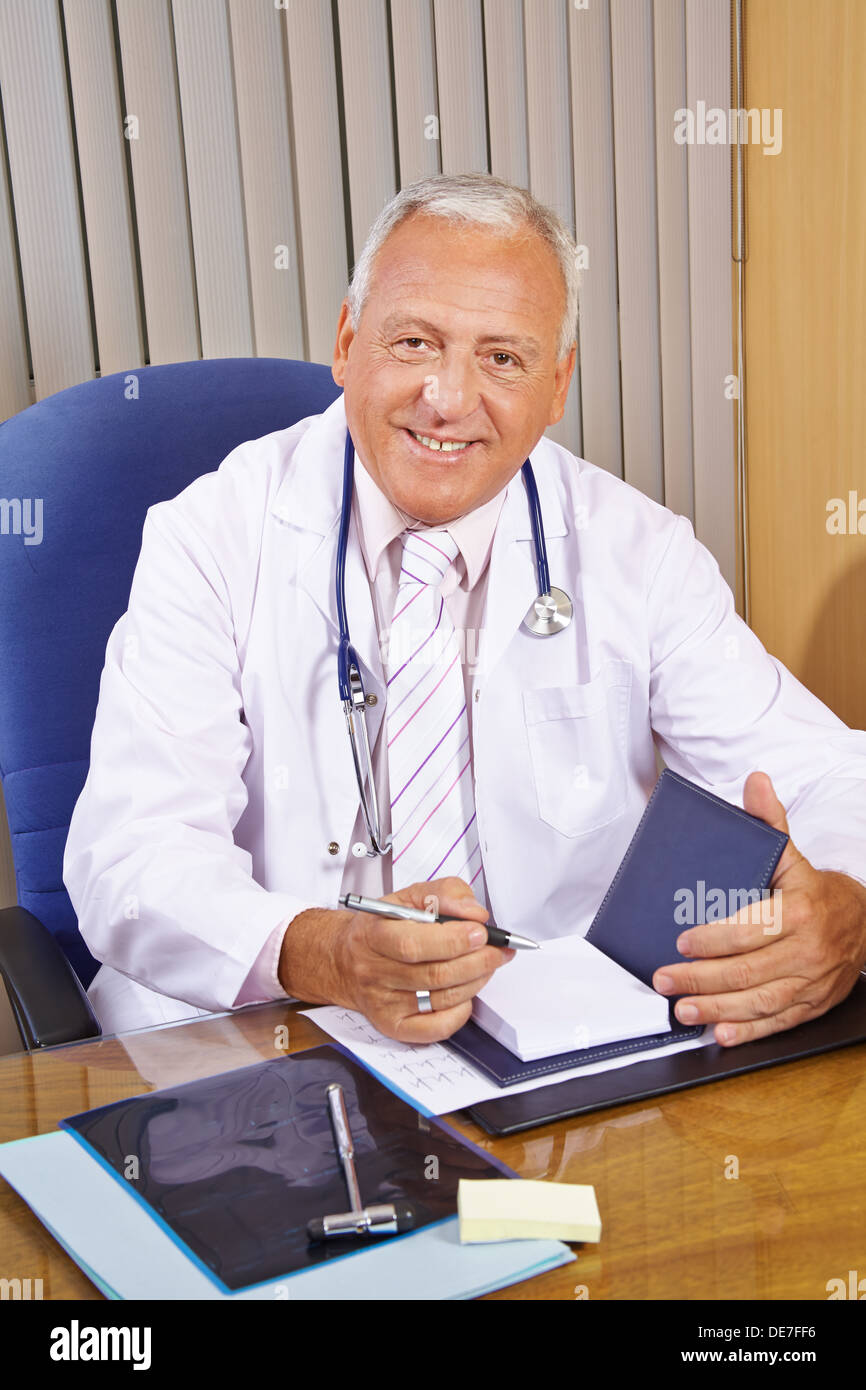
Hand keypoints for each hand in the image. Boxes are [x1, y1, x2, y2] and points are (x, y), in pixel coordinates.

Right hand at [278, 876, 513, 1042]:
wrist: (345, 959)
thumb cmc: (383, 927)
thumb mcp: (409, 896)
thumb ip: (445, 894)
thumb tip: (475, 913)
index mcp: (374, 934)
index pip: (413, 944)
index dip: (453, 940)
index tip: (481, 931)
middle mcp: (374, 972)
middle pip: (434, 974)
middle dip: (476, 961)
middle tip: (497, 950)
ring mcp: (383, 1003)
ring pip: (441, 998)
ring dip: (475, 981)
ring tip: (488, 964)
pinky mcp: (393, 1025)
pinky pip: (435, 1028)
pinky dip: (460, 1013)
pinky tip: (466, 993)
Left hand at [652, 771, 865, 1045]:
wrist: (864, 924)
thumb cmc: (814, 891)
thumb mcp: (793, 855)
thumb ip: (770, 822)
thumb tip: (756, 781)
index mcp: (799, 912)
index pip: (752, 929)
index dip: (716, 939)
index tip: (682, 942)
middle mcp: (807, 951)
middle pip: (749, 970)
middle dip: (702, 978)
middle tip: (664, 979)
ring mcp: (811, 982)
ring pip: (760, 1001)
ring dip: (717, 1009)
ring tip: (682, 1009)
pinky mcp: (811, 1005)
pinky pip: (777, 1022)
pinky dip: (748, 1032)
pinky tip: (720, 1033)